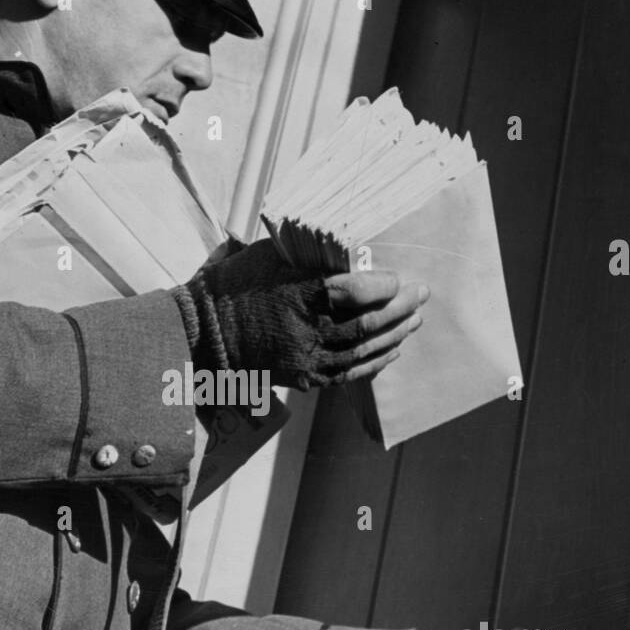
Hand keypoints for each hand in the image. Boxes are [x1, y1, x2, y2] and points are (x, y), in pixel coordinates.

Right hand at [172, 238, 427, 390]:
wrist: (207, 332)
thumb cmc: (239, 284)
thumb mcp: (271, 256)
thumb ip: (312, 256)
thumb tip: (355, 252)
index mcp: (294, 294)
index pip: (351, 292)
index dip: (382, 286)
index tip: (398, 277)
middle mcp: (303, 330)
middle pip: (366, 323)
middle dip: (401, 309)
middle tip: (421, 294)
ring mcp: (305, 358)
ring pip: (363, 351)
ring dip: (395, 334)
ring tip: (415, 320)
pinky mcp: (305, 377)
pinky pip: (350, 373)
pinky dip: (376, 361)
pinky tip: (393, 348)